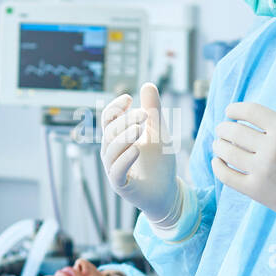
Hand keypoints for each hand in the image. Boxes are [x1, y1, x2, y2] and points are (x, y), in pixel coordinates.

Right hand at [100, 82, 179, 223]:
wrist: (167, 191)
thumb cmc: (159, 162)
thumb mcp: (159, 131)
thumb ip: (153, 110)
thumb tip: (148, 84)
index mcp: (117, 138)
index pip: (108, 119)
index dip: (115, 107)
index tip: (129, 98)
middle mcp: (111, 152)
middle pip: (109, 132)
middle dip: (125, 121)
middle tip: (144, 114)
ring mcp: (113, 169)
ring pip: (111, 150)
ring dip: (125, 137)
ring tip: (140, 128)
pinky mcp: (120, 185)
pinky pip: (117, 171)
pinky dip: (125, 159)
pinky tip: (137, 149)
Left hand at [212, 83, 275, 243]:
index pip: (250, 111)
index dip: (235, 109)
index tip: (230, 111)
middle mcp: (272, 149)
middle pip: (234, 131)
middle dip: (224, 127)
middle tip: (222, 128)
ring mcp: (262, 171)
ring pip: (227, 152)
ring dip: (219, 144)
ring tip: (219, 143)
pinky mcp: (256, 191)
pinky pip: (227, 176)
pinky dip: (217, 167)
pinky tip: (217, 161)